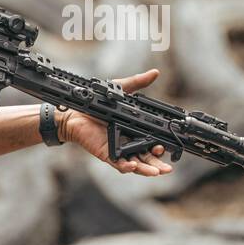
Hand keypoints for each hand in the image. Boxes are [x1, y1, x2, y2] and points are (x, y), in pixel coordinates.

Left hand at [57, 68, 173, 176]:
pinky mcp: (107, 154)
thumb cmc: (98, 103)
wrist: (76, 111)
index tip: (167, 146)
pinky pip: (118, 164)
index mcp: (136, 131)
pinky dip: (127, 166)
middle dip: (158, 164)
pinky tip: (133, 166)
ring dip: (147, 169)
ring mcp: (118, 150)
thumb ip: (138, 83)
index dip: (161, 146)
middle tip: (167, 167)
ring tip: (157, 171)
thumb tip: (154, 73)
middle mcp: (129, 143)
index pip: (153, 142)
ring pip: (136, 164)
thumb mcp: (122, 91)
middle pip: (148, 158)